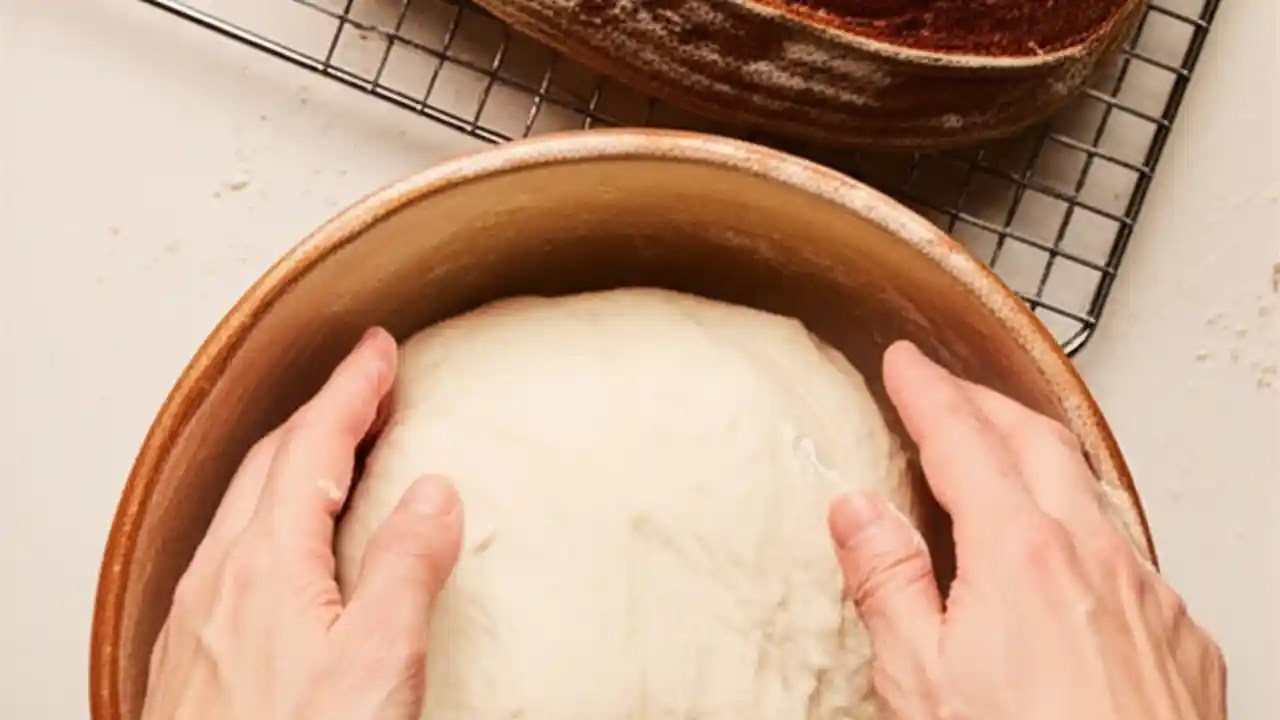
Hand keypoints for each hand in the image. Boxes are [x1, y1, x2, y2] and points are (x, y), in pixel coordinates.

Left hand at [143, 328, 463, 719]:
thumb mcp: (376, 663)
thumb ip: (404, 568)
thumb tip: (432, 494)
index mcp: (265, 564)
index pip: (311, 446)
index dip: (350, 390)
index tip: (378, 351)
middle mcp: (218, 579)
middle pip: (268, 465)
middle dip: (320, 414)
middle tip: (364, 388)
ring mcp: (195, 618)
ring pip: (242, 509)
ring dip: (292, 463)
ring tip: (333, 453)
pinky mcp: (190, 657)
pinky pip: (228, 553)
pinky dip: (269, 516)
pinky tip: (283, 548)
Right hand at [829, 341, 1225, 719]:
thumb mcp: (920, 683)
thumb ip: (887, 584)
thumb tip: (857, 511)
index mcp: (1018, 556)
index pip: (963, 440)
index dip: (927, 391)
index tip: (904, 362)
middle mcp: (1094, 558)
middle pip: (1037, 441)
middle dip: (985, 402)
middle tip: (944, 392)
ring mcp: (1149, 596)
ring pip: (1093, 491)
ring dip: (1041, 457)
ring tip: (1002, 457)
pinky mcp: (1183, 639)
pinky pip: (1132, 554)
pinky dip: (1086, 529)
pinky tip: (1067, 561)